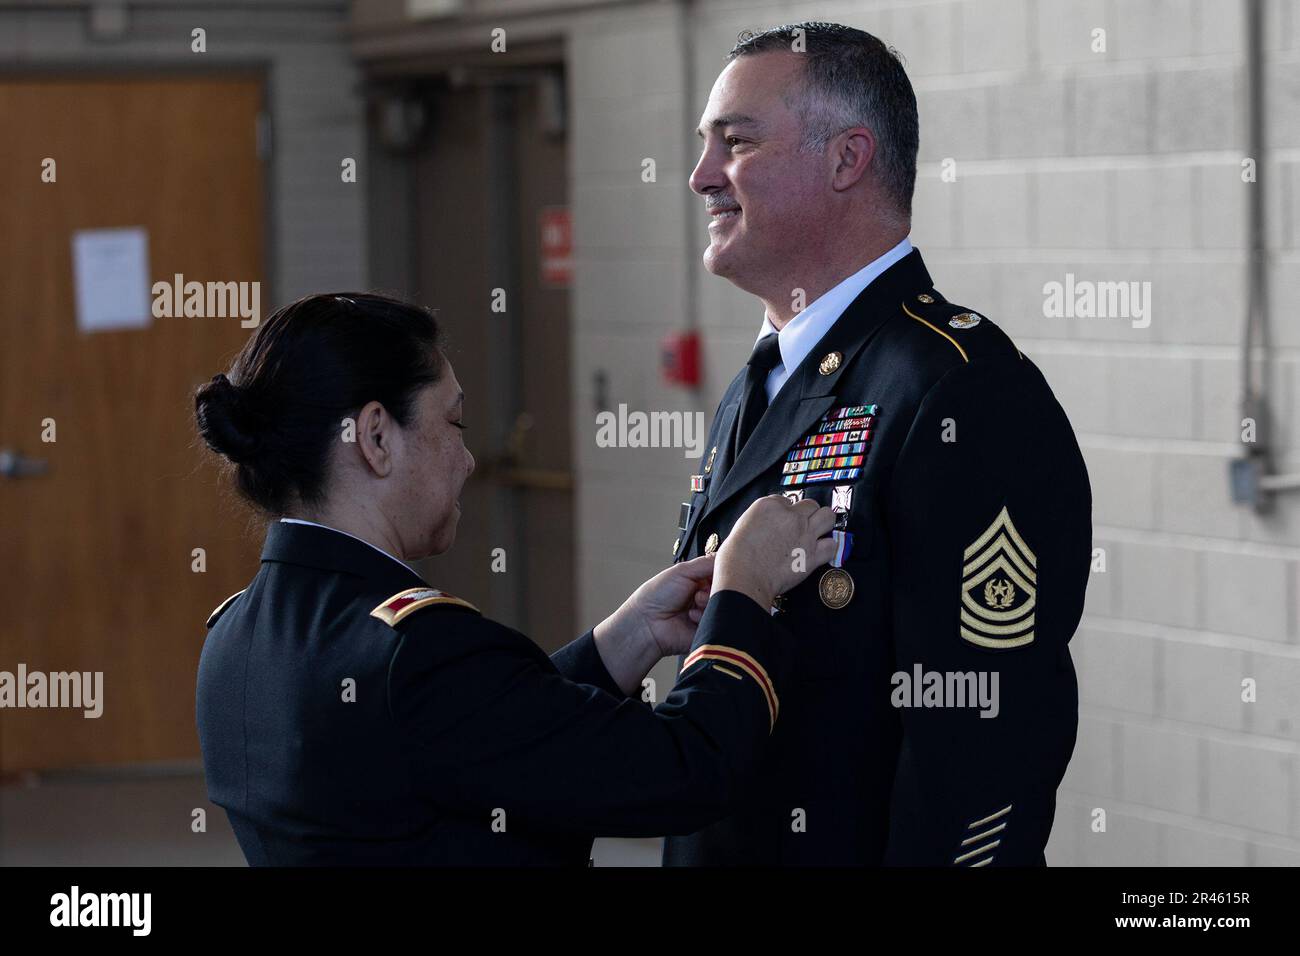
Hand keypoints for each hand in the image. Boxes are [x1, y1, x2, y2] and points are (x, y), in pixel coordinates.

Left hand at [623, 554, 715, 657]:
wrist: (646, 623)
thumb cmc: (656, 596)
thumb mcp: (682, 571)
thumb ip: (708, 563)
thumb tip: (728, 554)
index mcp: (699, 580)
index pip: (721, 573)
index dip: (722, 573)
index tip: (720, 572)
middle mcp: (705, 596)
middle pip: (725, 589)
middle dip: (714, 588)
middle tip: (700, 590)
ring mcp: (707, 613)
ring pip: (724, 605)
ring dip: (708, 602)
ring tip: (694, 602)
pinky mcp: (708, 630)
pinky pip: (719, 622)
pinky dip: (705, 617)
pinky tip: (691, 617)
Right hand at [712, 495, 836, 609]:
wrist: (743, 577)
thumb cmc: (736, 557)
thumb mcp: (742, 527)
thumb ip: (759, 522)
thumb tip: (767, 527)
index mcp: (768, 506)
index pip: (786, 500)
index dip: (786, 512)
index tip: (784, 521)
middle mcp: (790, 516)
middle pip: (810, 504)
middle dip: (808, 514)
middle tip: (803, 524)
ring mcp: (804, 534)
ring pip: (828, 516)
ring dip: (824, 523)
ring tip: (819, 531)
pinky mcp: (813, 554)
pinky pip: (832, 544)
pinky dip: (828, 548)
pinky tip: (821, 551)